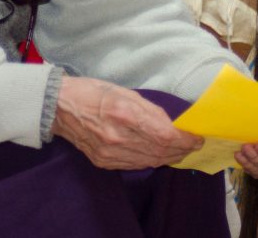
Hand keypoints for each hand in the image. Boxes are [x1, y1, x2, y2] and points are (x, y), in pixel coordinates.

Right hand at [51, 77, 202, 169]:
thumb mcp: (124, 91)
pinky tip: (159, 154)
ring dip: (168, 157)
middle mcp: (118, 137)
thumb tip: (171, 124)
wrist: (59, 108)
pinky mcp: (103, 161)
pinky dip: (151, 160)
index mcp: (124, 114)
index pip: (164, 135)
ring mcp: (110, 153)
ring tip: (180, 150)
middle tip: (193, 145)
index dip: (185, 139)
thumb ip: (149, 109)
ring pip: (149, 161)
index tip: (197, 138)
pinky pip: (135, 165)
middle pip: (160, 151)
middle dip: (181, 149)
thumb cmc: (93, 92)